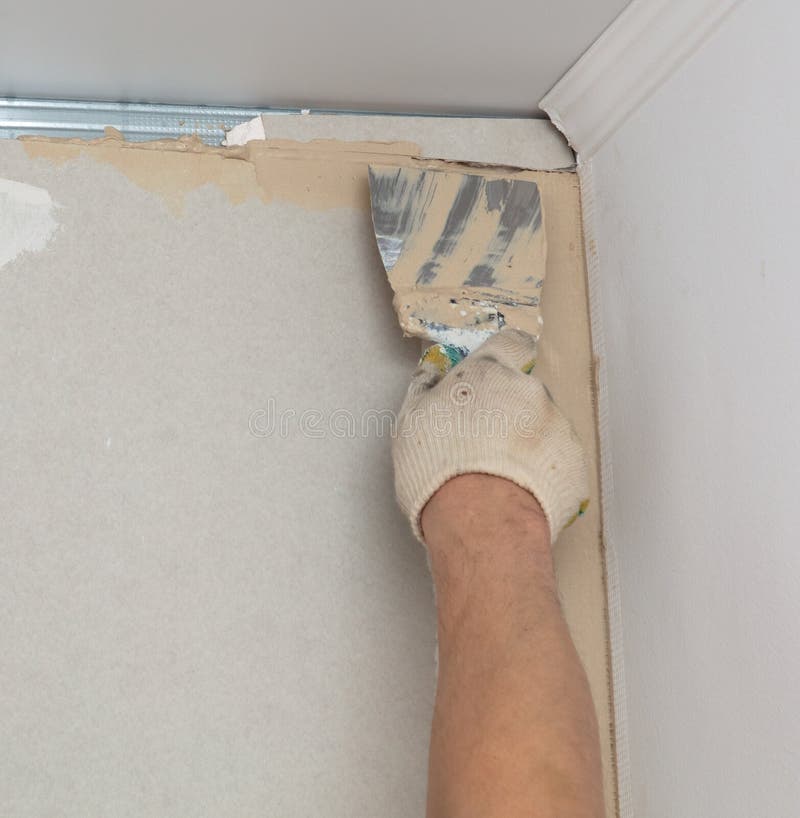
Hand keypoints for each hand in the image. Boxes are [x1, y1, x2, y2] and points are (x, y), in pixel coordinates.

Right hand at [392, 329, 588, 543]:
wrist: (480, 519)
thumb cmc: (440, 466)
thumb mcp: (411, 419)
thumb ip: (426, 387)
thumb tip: (430, 371)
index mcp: (491, 373)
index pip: (511, 343)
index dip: (505, 356)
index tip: (496, 374)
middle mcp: (530, 392)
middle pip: (524, 392)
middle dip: (509, 411)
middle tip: (483, 442)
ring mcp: (557, 427)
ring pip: (542, 427)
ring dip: (525, 443)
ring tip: (498, 474)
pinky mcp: (573, 463)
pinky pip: (556, 460)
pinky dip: (540, 472)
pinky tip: (516, 490)